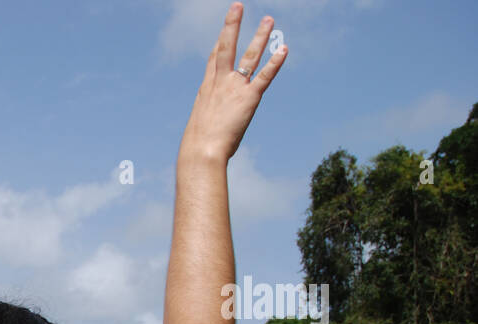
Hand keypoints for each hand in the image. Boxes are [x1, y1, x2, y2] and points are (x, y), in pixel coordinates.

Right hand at [179, 3, 286, 163]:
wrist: (201, 152)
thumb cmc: (198, 148)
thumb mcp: (199, 129)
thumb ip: (207, 123)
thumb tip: (204, 137)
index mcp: (206, 90)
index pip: (213, 60)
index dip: (219, 42)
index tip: (224, 29)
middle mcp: (219, 83)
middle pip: (226, 47)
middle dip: (232, 25)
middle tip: (238, 6)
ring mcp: (234, 88)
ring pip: (248, 56)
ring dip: (260, 36)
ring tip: (269, 19)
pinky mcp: (249, 98)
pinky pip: (265, 76)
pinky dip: (275, 62)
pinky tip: (284, 49)